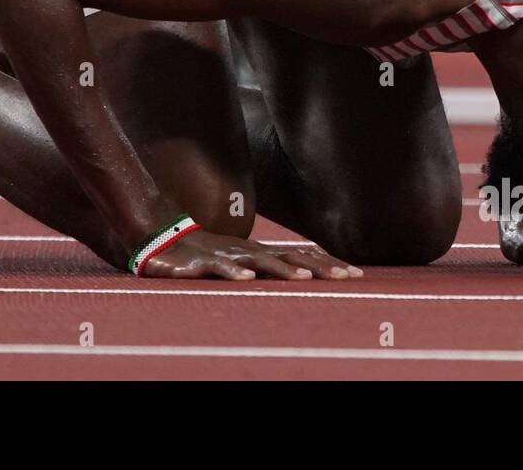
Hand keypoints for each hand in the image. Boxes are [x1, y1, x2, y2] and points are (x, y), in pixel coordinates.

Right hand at [140, 228, 363, 280]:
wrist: (165, 242)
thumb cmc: (209, 255)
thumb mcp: (245, 262)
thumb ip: (272, 266)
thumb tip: (306, 269)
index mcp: (262, 251)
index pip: (303, 254)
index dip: (329, 263)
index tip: (357, 273)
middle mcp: (250, 251)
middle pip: (291, 257)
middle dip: (319, 267)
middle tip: (346, 276)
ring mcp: (228, 256)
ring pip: (260, 262)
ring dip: (282, 269)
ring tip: (304, 277)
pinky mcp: (204, 264)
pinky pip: (220, 268)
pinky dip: (234, 273)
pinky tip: (247, 280)